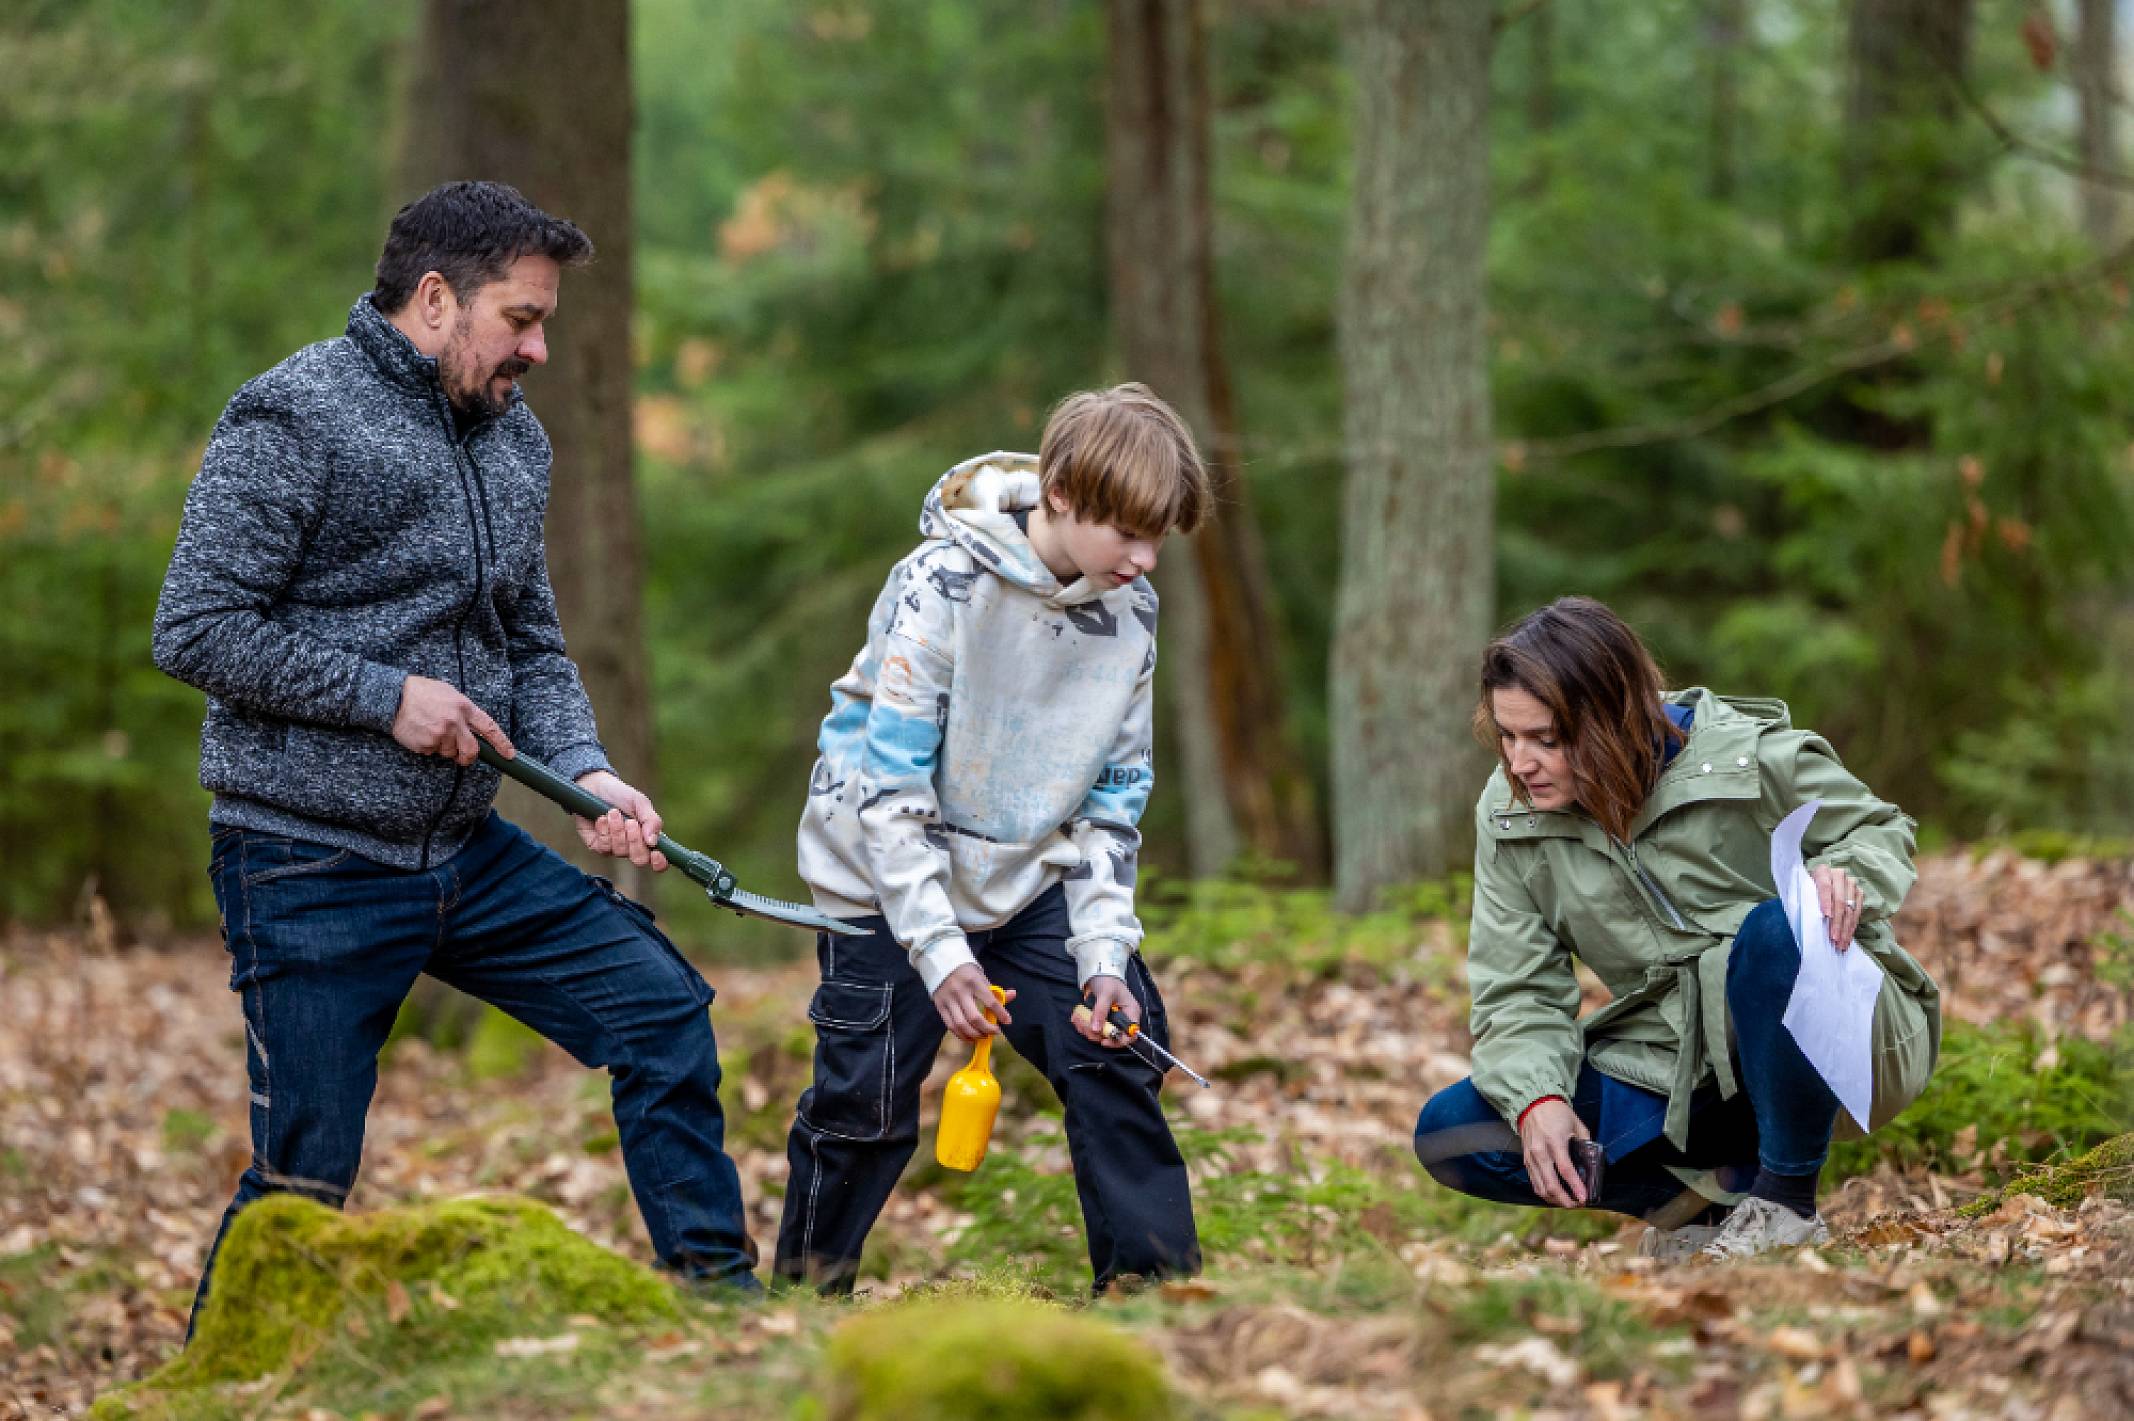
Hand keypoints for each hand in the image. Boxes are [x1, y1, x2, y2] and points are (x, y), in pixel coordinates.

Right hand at [392, 675, 512, 764]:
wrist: (394, 697)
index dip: (501, 743)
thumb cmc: (422, 693)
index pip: (489, 728)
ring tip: (431, 731)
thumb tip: (474, 727)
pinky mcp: (426, 744)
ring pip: (450, 753)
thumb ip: (463, 710)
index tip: (509, 754)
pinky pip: (432, 752)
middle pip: (472, 750)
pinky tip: (421, 733)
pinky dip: (428, 747)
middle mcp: (455, 722)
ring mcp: (441, 735)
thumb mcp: (449, 693)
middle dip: (469, 757)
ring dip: (444, 748)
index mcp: (464, 707)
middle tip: (463, 757)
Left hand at [572, 771, 670, 872]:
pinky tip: (602, 818)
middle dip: (635, 840)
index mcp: (649, 838)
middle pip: (640, 860)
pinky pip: (604, 847)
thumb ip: (651, 820)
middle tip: (630, 822)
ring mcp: (615, 849)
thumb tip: (653, 842)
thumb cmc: (621, 794)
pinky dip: (604, 830)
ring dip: (617, 830)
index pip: (659, 861)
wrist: (594, 787)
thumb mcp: (640, 803)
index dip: (659, 862)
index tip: (655, 852)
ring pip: (620, 851)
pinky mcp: (598, 847)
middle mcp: (633, 847)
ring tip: (612, 812)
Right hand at [932, 963, 1014, 1041]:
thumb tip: (1012, 995)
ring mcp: (948, 1000)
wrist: (942, 963)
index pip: (990, 1001)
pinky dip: (961, 1035)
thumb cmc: (966, 973)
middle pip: (974, 1017)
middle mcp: (960, 991)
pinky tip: (970, 1038)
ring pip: (961, 1025)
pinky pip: (950, 1026)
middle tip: (995, 1032)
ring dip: (974, 1035)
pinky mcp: (940, 1006)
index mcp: (974, 982)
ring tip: (983, 1036)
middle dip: (987, 1029)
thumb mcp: (981, 977)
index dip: (1001, 1014)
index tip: (1008, 1022)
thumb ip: (996, 990)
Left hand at [1077, 974, 1139, 1049]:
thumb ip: (1101, 1011)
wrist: (1098, 972)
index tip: (1104, 1040)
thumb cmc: (1108, 980)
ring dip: (1087, 1029)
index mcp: (1131, 1013)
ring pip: (1100, 1034)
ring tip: (1079, 1019)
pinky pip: (1092, 1028)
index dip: (1119, 1041)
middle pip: (1113, 1036)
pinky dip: (1084, 1025)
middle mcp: (1123, 1019)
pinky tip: (1078, 1017)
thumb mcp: (1106, 994)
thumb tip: (1096, 1029)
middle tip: (1086, 1027)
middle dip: (1097, 1034)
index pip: (1131, 1034)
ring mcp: (1111, 1020)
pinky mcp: (1101, 1019)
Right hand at [1517, 1098, 1592, 1207]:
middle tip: (1577, 1204)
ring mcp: (1531, 1157)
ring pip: (1540, 1187)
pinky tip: (1554, 1195)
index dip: (1576, 1186)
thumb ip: (1586, 1142)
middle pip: (1550, 1184)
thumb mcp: (1576, 1124)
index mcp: (1555, 1141)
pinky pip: (1534, 1182)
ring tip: (1567, 1202)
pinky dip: (1544, 1192)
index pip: (1565, 1170)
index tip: (1584, 1198)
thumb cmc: (1557, 1113)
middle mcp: (1540, 1152)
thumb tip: (1592, 1161)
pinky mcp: (1526, 1160)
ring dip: (1554, 1199)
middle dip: (1565, 1199)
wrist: (1532, 1104)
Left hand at [1810, 864, 1864, 950]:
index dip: (1826, 902)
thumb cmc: (1809, 887)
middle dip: (1837, 922)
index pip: (1825, 887)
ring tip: (1841, 943)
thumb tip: (1805, 917)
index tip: (1826, 916)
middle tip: (1834, 939)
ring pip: (1850, 909)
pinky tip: (1847, 938)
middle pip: (1839, 901)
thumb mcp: (1804, 890)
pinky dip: (1852, 927)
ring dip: (1846, 928)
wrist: (1822, 878)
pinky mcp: (1859, 893)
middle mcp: (1839, 875)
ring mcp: (1851, 884)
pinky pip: (1857, 912)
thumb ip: (1805, 899)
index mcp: (1822, 871)